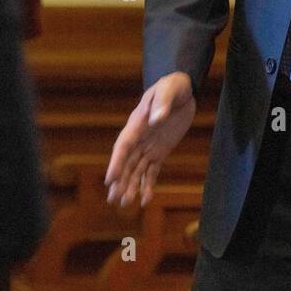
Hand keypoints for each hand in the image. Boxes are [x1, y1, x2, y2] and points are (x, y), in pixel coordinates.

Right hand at [105, 73, 196, 207]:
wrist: (181, 89)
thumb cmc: (172, 87)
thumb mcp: (168, 91)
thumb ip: (162, 104)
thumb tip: (156, 119)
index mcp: (137, 124)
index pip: (123, 146)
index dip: (116, 163)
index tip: (110, 179)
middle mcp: (139, 138)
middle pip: (126, 163)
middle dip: (120, 181)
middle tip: (113, 199)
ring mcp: (148, 146)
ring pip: (136, 170)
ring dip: (130, 186)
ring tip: (125, 204)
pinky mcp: (160, 152)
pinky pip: (152, 171)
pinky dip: (148, 184)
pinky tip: (146, 199)